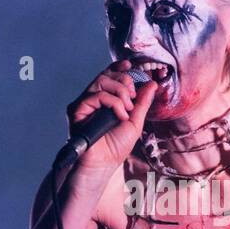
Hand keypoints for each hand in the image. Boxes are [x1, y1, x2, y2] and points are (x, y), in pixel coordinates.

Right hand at [65, 59, 158, 174]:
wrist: (105, 163)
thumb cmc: (117, 146)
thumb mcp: (136, 121)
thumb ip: (142, 102)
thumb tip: (152, 84)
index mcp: (104, 100)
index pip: (109, 75)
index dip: (118, 67)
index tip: (130, 64)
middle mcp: (92, 99)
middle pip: (106, 75)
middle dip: (124, 82)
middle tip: (133, 97)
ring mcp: (84, 104)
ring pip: (101, 82)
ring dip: (120, 92)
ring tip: (127, 109)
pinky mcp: (77, 110)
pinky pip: (96, 95)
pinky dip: (113, 103)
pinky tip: (120, 116)